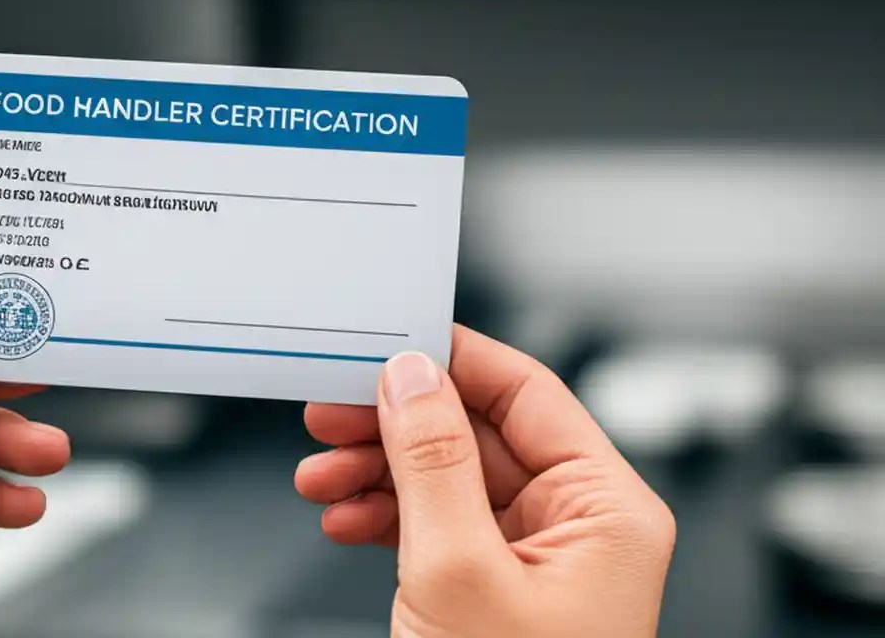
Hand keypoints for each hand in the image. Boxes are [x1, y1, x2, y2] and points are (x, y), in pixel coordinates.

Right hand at [295, 326, 674, 636]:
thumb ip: (432, 463)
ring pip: (446, 479)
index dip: (452, 360)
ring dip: (377, 471)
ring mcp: (534, 558)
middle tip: (330, 408)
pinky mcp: (494, 586)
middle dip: (395, 424)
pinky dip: (384, 517)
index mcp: (606, 508)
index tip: (388, 340)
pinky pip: (436, 525)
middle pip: (475, 434)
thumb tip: (412, 376)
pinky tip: (343, 518)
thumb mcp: (459, 571)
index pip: (527, 393)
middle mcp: (578, 525)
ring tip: (320, 474)